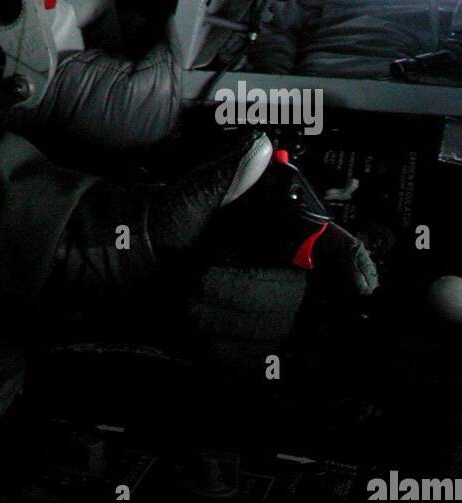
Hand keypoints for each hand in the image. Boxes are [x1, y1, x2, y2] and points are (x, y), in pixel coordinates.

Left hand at [147, 136, 378, 372]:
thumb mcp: (195, 192)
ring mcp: (275, 308)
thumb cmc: (172, 221)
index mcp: (283, 228)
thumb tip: (258, 144)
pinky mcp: (258, 343)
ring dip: (226, 317)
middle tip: (202, 279)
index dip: (353, 260)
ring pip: (277, 329)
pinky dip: (226, 347)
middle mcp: (287, 268)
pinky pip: (260, 358)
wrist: (142, 264)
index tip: (361, 281)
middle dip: (244, 290)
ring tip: (193, 299)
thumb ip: (228, 173)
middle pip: (297, 294)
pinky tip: (203, 328)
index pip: (333, 243)